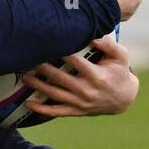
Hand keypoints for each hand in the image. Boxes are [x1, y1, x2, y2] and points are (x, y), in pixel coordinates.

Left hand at [20, 33, 138, 118]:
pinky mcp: (76, 111)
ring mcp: (80, 103)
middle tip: (29, 58)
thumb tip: (93, 36)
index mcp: (97, 76)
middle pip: (60, 78)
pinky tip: (28, 103)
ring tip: (24, 77)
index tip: (48, 42)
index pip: (75, 62)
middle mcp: (86, 91)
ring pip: (54, 94)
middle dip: (43, 68)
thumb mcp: (121, 56)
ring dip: (38, 86)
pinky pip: (56, 112)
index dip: (61, 52)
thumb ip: (109, 45)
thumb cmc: (119, 72)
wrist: (123, 99)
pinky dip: (42, 109)